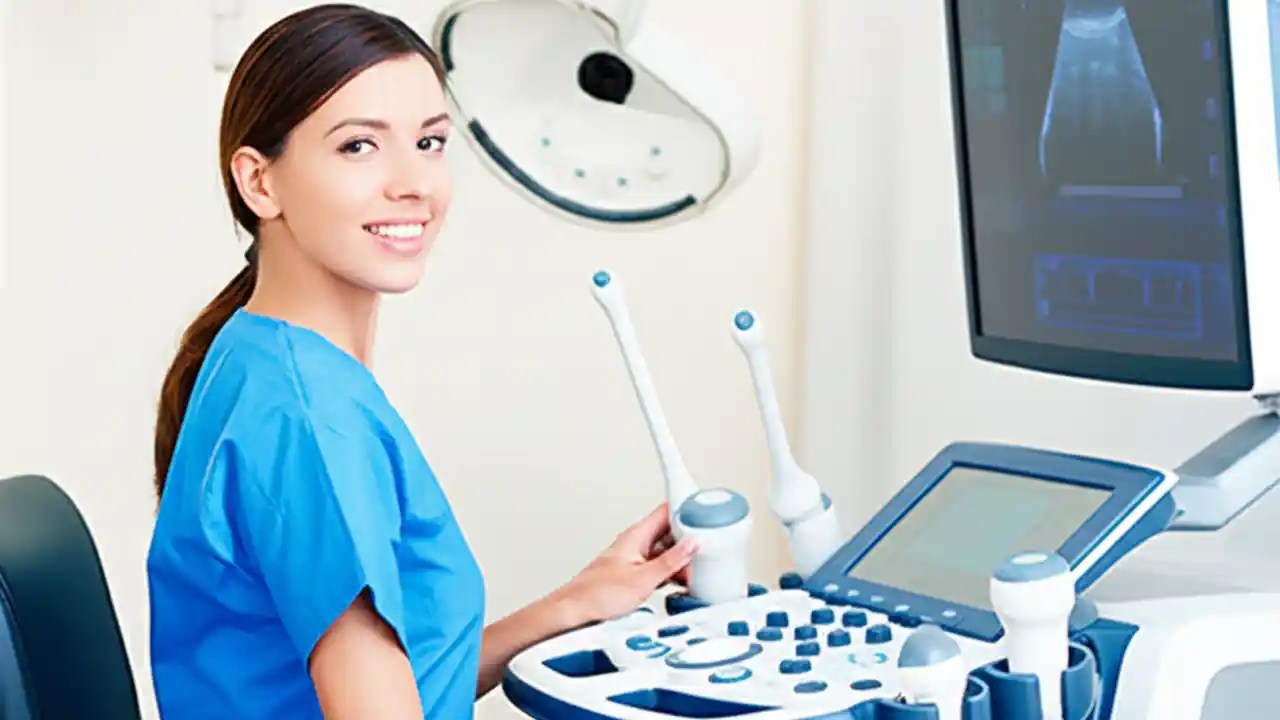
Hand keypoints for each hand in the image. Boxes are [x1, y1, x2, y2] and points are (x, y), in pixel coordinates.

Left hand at [554, 502, 698, 626]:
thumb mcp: (644, 579)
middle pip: (669, 531)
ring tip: (698, 568)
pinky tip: (681, 582)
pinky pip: (659, 566)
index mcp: (636, 536)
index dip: (686, 508)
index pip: (666, 510)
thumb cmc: (597, 594)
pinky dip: (672, 572)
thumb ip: (671, 562)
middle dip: (689, 537)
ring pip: (665, 550)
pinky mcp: (634, 573)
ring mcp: (635, 558)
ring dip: (681, 558)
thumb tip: (693, 544)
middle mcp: (636, 543)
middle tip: (709, 545)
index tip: (705, 513)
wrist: (575, 611)